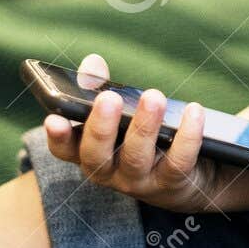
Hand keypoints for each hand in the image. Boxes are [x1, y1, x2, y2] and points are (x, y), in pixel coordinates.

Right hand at [42, 53, 223, 213]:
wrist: (186, 178)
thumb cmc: (142, 136)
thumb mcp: (120, 114)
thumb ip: (101, 87)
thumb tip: (92, 63)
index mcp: (89, 151)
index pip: (65, 149)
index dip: (58, 136)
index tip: (54, 119)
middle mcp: (109, 171)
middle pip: (97, 155)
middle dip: (102, 127)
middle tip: (110, 98)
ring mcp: (139, 181)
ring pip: (137, 157)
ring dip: (145, 125)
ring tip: (154, 97)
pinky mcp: (171, 184)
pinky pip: (178, 163)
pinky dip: (187, 136)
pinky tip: (194, 111)